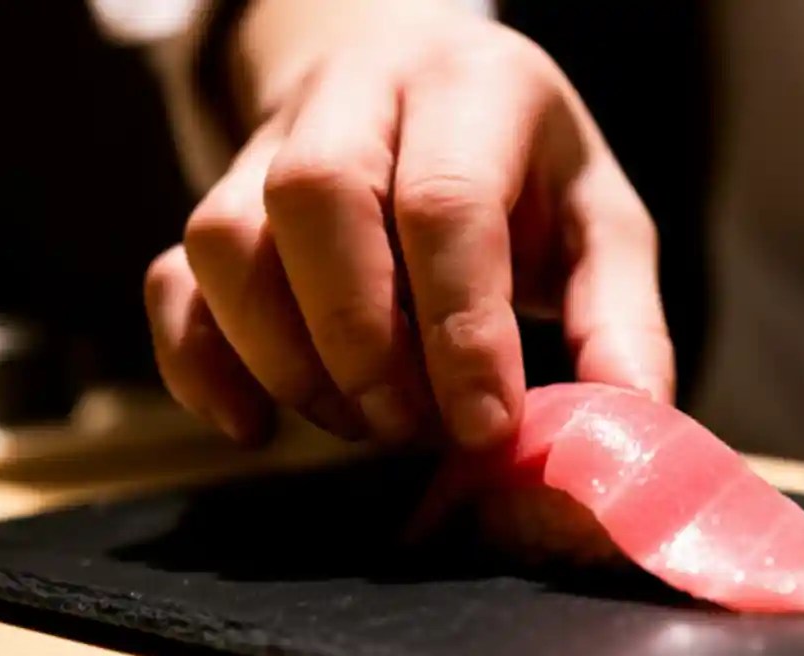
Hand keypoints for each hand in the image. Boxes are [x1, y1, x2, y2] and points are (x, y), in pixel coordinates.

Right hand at [144, 2, 672, 448]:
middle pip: (315, 196)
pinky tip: (252, 424)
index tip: (483, 427)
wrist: (414, 81)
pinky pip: (173, 277)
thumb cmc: (518, 167)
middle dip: (361, 338)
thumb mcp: (596, 218)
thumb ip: (617, 314)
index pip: (444, 201)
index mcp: (470, 86)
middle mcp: (357, 94)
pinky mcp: (216, 198)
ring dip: (284, 356)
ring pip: (228, 237)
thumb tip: (630, 419)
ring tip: (356, 418)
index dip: (460, 328)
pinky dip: (198, 363)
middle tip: (410, 425)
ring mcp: (269, 142)